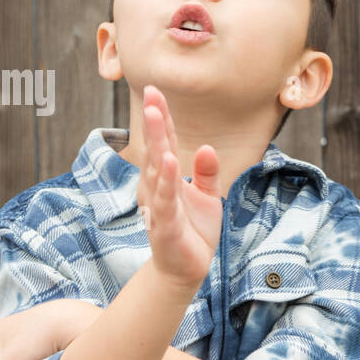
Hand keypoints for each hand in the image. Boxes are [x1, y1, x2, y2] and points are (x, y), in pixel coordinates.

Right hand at [135, 84, 222, 292]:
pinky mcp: (166, 226)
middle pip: (156, 150)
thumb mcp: (207, 196)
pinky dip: (167, 181)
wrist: (188, 269)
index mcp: (167, 178)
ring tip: (157, 119)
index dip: (162, 118)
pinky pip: (166, 200)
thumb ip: (206, 172)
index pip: (164, 143)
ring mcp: (159, 206)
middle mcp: (157, 188)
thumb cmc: (194, 230)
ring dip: (157, 144)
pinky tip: (169, 162)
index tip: (156, 91)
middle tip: (152, 93)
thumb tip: (207, 147)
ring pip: (157, 171)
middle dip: (155, 123)